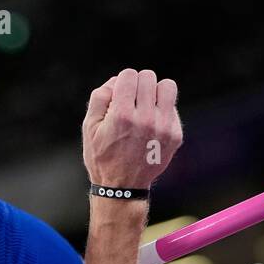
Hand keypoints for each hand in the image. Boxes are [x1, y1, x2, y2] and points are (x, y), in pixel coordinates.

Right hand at [82, 69, 181, 189]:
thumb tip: (116, 80)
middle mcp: (145, 119)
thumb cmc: (102, 156)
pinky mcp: (175, 135)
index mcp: (122, 115)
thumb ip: (99, 98)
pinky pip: (173, 107)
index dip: (121, 82)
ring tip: (146, 105)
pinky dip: (162, 110)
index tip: (119, 96)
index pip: (129, 75)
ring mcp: (163, 127)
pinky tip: (151, 124)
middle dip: (137, 85)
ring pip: (167, 86)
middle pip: (148, 77)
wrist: (122, 187)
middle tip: (132, 101)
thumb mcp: (89, 128)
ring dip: (155, 91)